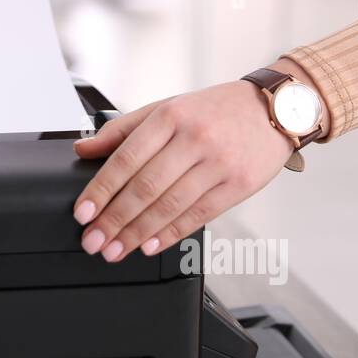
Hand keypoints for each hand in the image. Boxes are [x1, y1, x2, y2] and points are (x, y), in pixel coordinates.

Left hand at [71, 80, 295, 261]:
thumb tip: (83, 150)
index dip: (101, 189)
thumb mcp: (166, 107)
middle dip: (114, 219)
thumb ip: (122, 130)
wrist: (274, 108)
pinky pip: (199, 215)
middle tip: (93, 240)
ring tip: (115, 249)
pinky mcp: (238, 185)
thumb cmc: (215, 109)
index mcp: (170, 116)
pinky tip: (150, 245)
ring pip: (170, 205)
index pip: (126, 158)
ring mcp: (218, 163)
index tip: (82, 213)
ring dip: (137, 233)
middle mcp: (193, 139)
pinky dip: (171, 233)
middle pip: (145, 187)